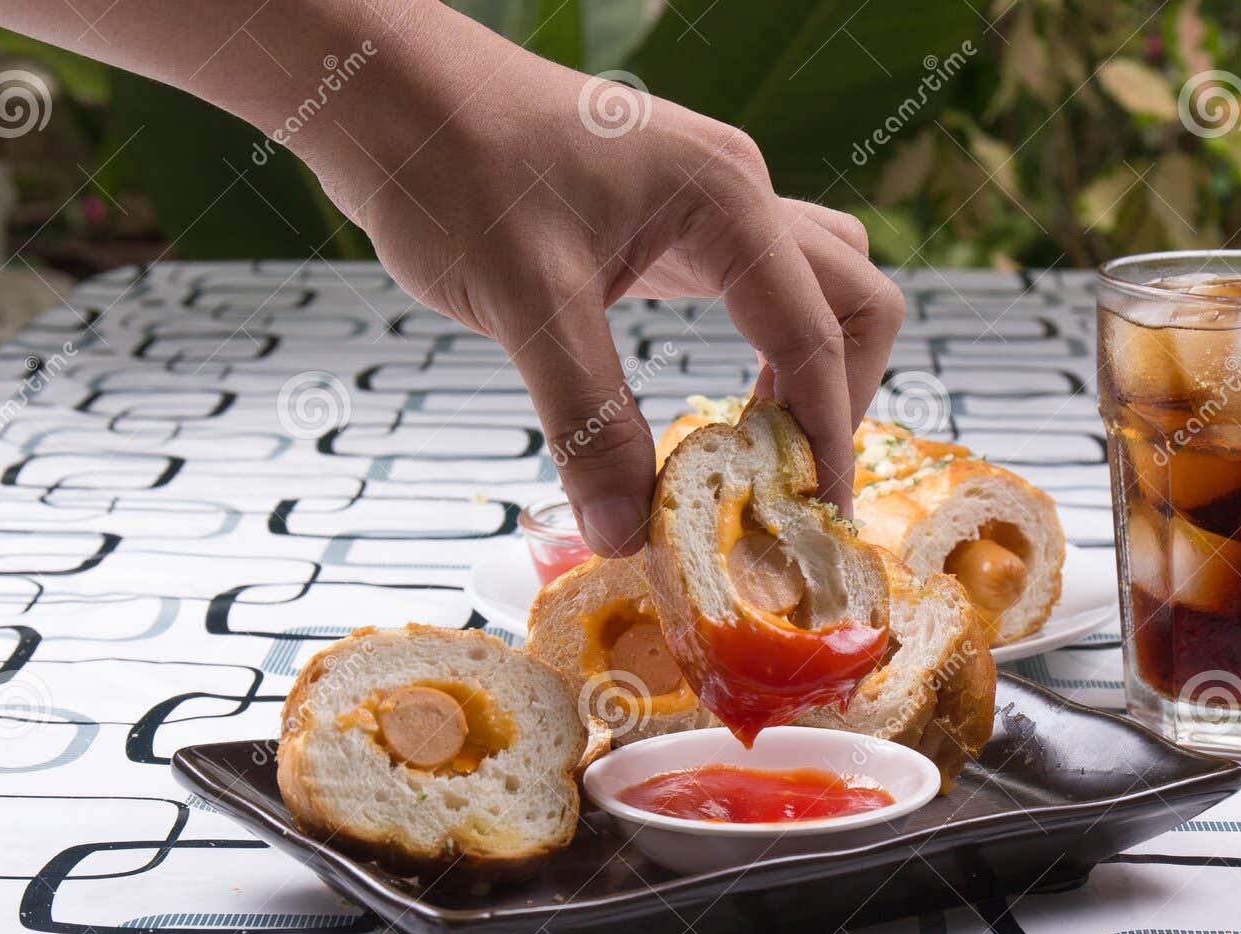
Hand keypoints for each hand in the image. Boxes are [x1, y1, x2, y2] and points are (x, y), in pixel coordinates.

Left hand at [297, 4, 904, 554]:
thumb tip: (627, 533)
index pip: (816, 335)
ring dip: (813, 370)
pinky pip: (758, 290)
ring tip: (766, 452)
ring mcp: (709, 203)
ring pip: (817, 288)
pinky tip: (725, 404)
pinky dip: (766, 351)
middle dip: (840, 397)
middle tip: (794, 484)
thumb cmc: (451, 167)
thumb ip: (587, 420)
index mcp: (726, 198)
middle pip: (853, 300)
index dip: (825, 437)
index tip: (820, 520)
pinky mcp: (672, 223)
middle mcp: (738, 192)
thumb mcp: (524, 303)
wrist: (388, 93)